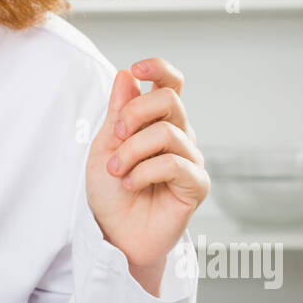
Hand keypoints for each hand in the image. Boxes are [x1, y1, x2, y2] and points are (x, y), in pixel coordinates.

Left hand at [85, 58, 208, 284]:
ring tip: (116, 172)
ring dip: (131, 151)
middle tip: (116, 138)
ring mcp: (191, 158)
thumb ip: (118, 112)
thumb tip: (126, 75)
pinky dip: (144, 172)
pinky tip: (132, 184)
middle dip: (135, 113)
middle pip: (169, 98)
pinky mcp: (197, 184)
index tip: (137, 69)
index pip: (170, 83)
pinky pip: (174, 163)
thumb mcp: (105, 145)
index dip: (158, 69)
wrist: (114, 233)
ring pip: (167, 132)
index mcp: (158, 120)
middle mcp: (179, 134)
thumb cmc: (110, 191)